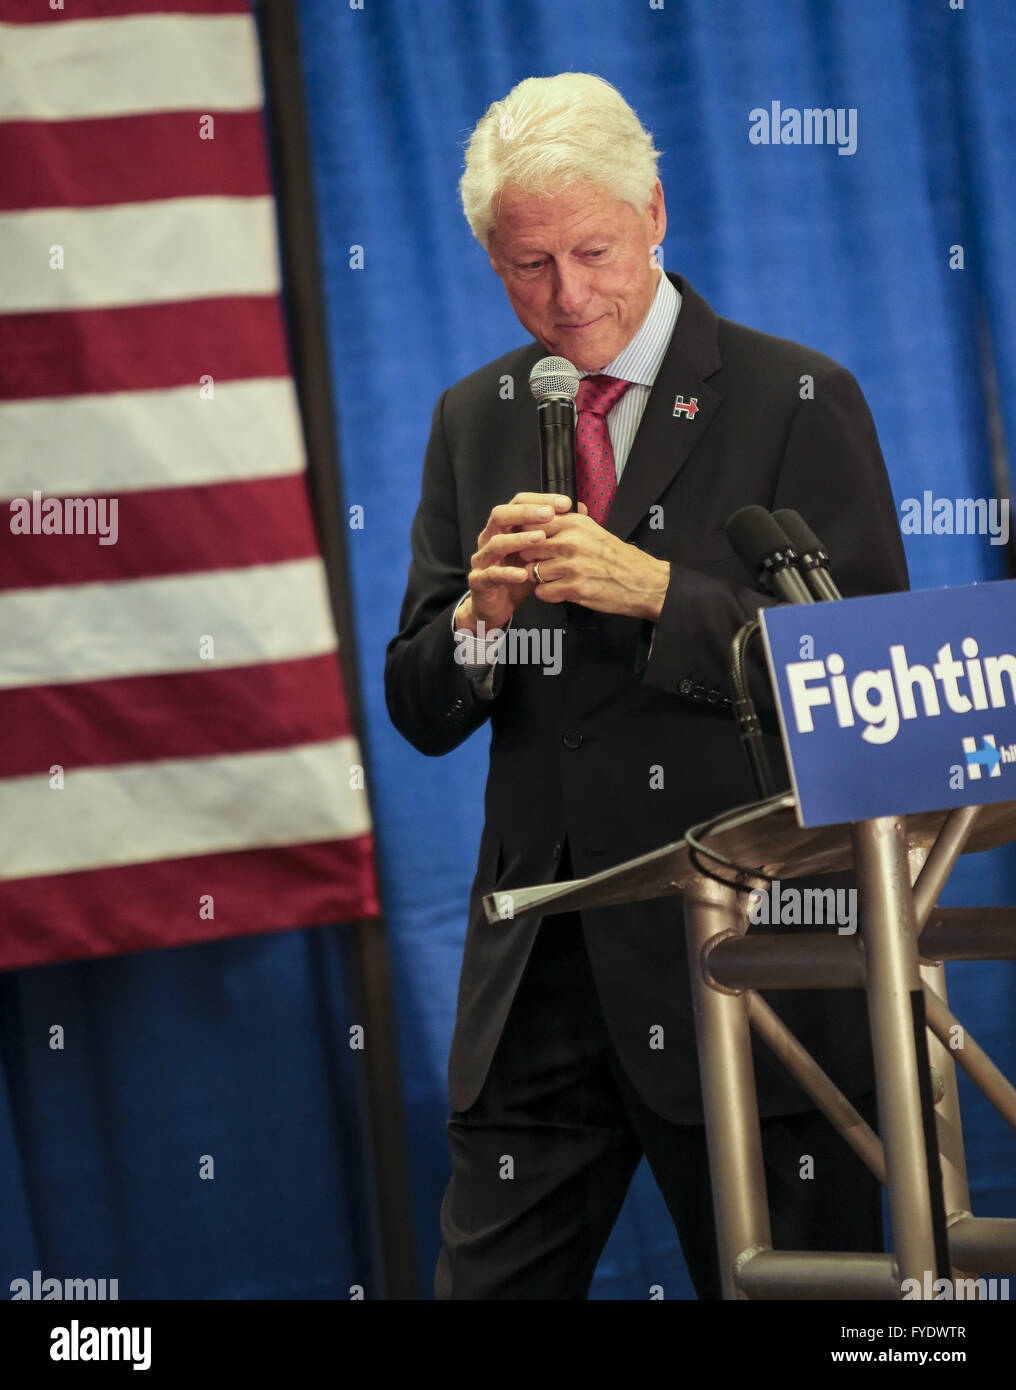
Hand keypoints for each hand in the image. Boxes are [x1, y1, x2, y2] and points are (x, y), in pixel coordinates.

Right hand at [455, 492, 574, 634]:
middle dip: (526, 513)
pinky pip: (491, 575)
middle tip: (549, 514)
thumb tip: (581, 508)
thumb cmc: (518, 575)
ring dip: (519, 539)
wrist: (496, 605)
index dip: (540, 499)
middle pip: (501, 515)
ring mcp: (482, 559)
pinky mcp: (478, 580)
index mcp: (503, 527)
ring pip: (496, 543)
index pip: (518, 503)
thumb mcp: (539, 552)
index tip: (565, 503)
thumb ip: (556, 530)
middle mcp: (489, 538)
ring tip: (540, 538)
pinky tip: (522, 574)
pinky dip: (507, 574)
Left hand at [516, 511, 670, 621]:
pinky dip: (547, 594)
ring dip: (538, 578)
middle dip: (529, 558)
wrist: (643, 581)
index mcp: (575, 524)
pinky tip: (559, 590)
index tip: (531, 544)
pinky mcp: (574, 588)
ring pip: (532, 572)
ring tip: (553, 578)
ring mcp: (572, 566)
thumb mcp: (594, 530)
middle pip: (527, 548)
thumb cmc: (618, 557)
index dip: (528, 536)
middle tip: (540, 563)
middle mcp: (571, 542)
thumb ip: (568, 523)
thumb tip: (544, 514)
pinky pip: (542, 592)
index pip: (533, 524)